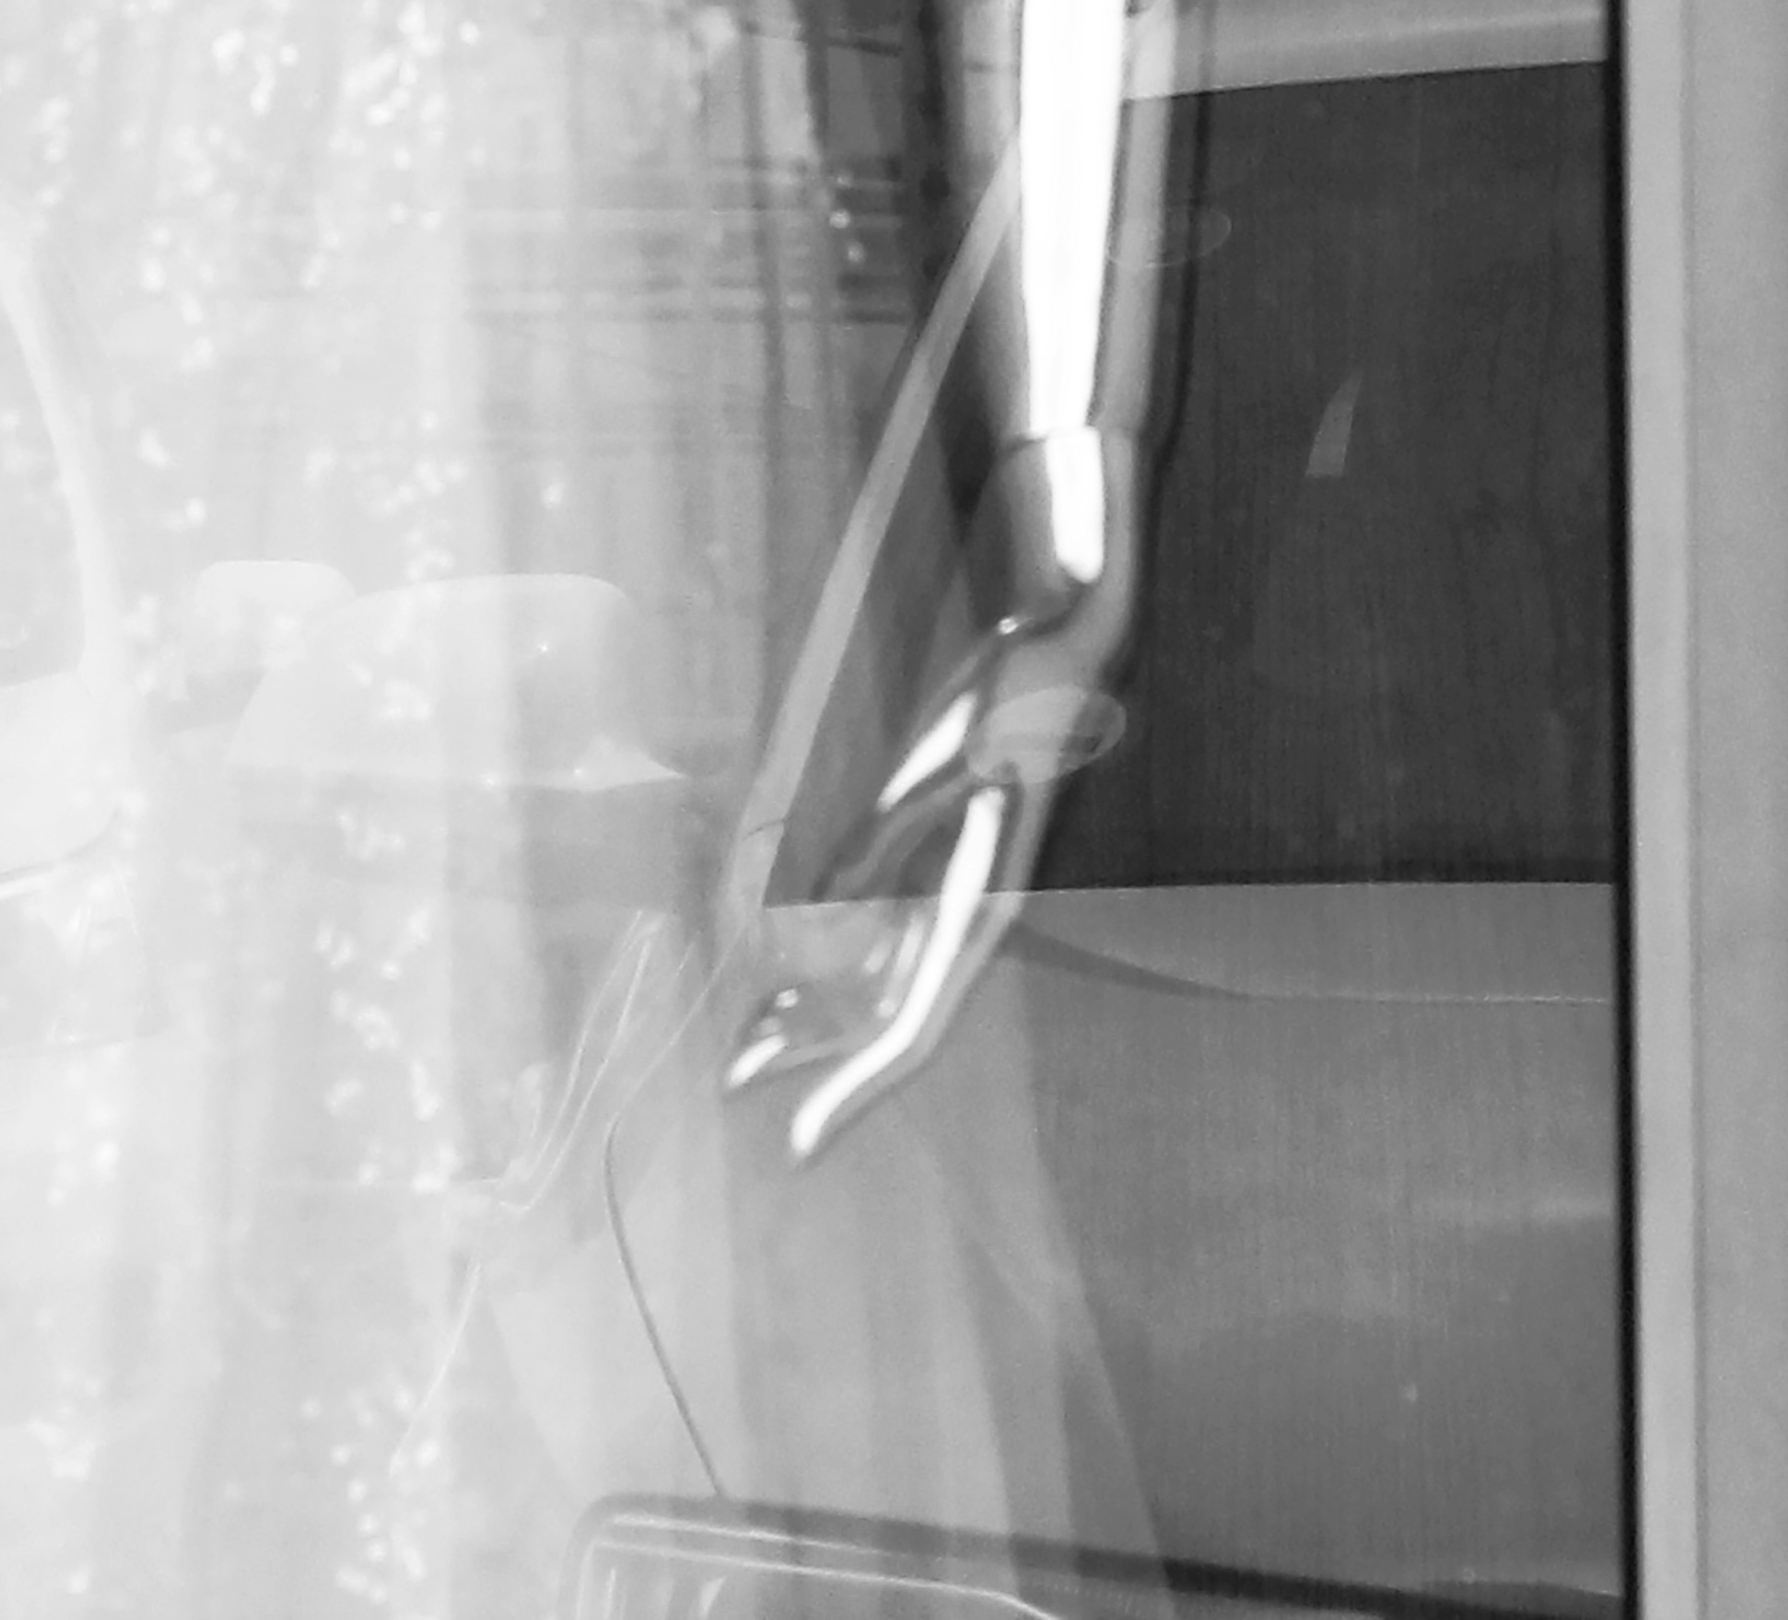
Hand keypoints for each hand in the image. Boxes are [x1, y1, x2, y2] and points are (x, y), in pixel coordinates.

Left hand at [722, 633, 1121, 1160]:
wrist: (1055, 645)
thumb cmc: (1008, 700)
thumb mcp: (937, 765)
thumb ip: (878, 839)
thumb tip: (822, 905)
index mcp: (978, 908)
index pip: (908, 1026)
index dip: (850, 1091)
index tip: (798, 1142)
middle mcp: (961, 913)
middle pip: (878, 1014)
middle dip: (808, 1056)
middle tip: (732, 1083)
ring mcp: (944, 886)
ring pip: (869, 975)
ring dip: (806, 1010)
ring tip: (742, 1045)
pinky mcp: (927, 851)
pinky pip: (869, 920)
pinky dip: (820, 951)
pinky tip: (775, 965)